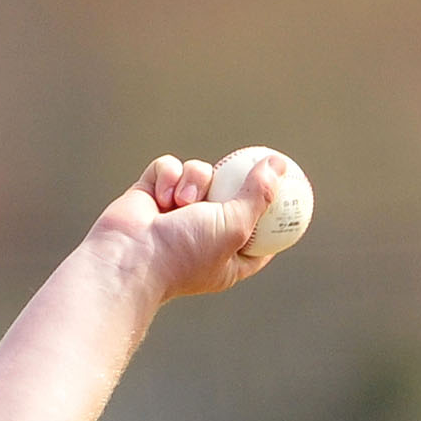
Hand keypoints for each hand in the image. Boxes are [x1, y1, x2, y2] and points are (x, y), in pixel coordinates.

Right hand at [81, 152, 289, 303]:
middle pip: (231, 196)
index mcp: (228, 258)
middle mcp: (204, 235)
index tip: (289, 196)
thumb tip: (280, 165)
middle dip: (234, 183)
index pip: (260, 237)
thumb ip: (259, 196)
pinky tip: (160, 196)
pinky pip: (169, 167)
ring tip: (181, 202)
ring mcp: (177, 212)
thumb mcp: (236, 226)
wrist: (131, 255)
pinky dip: (166, 177)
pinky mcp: (152, 192)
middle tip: (249, 162)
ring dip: (194, 181)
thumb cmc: (185, 251)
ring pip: (200, 173)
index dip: (274, 217)